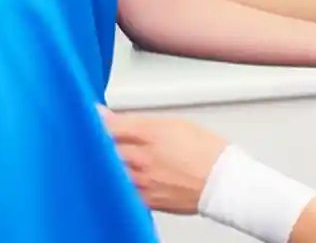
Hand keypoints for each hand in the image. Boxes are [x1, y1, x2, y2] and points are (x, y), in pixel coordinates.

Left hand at [99, 106, 226, 214]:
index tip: (91, 116)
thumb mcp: (175, 123)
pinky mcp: (146, 199)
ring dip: (107, 161)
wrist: (224, 182)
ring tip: (112, 155)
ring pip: (110, 170)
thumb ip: (141, 121)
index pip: (111, 125)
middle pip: (105, 148)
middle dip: (99, 140)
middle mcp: (144, 158)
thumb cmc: (207, 152)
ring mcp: (143, 180)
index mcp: (152, 134)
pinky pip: (122, 189)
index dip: (97, 120)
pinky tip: (123, 175)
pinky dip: (118, 181)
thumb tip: (118, 118)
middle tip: (98, 135)